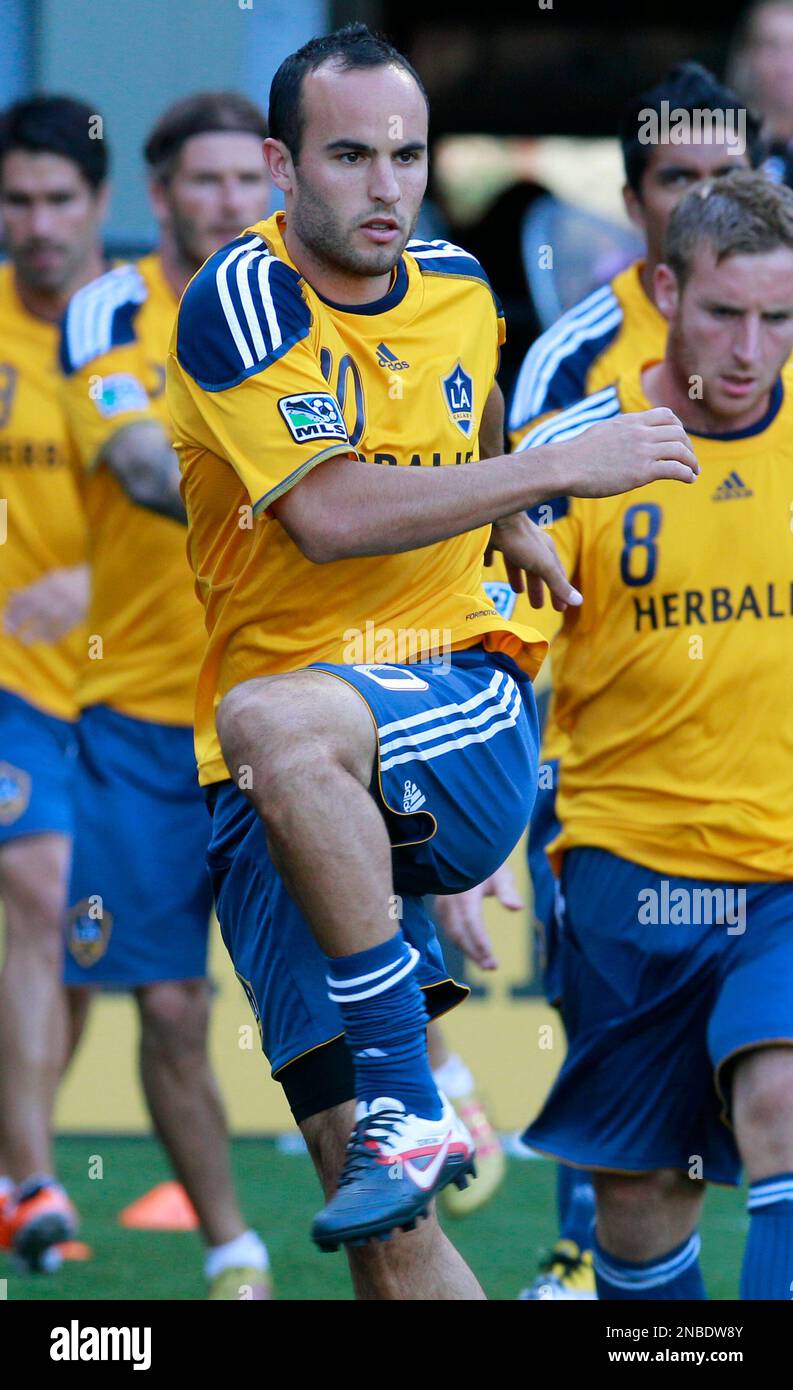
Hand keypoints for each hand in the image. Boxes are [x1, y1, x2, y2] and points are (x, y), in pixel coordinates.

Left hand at [4, 564, 89, 643]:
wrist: (107, 579)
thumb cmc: (75, 580)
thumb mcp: (54, 579)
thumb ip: (33, 588)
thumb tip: (11, 593)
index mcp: (51, 581)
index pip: (27, 595)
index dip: (14, 608)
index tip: (5, 619)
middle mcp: (60, 591)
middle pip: (35, 606)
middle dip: (19, 619)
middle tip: (8, 631)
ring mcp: (72, 602)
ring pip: (50, 618)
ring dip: (35, 630)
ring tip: (24, 641)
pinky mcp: (84, 613)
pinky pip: (67, 626)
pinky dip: (55, 634)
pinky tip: (46, 641)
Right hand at [433, 862, 524, 969]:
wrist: (462, 852)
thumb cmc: (486, 863)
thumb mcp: (499, 872)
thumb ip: (507, 891)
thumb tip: (518, 908)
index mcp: (464, 891)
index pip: (470, 920)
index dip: (478, 939)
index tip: (490, 955)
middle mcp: (448, 900)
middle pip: (459, 933)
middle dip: (474, 952)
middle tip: (492, 967)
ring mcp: (441, 905)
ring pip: (452, 934)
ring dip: (468, 951)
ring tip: (486, 964)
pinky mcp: (440, 909)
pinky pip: (449, 930)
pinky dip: (461, 944)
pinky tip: (474, 952)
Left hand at [487, 512, 581, 610]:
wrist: (495, 515)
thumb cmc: (521, 540)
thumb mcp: (542, 565)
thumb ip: (557, 583)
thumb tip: (579, 602)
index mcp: (545, 551)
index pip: (556, 575)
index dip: (559, 592)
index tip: (560, 609)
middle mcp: (530, 545)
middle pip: (536, 571)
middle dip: (538, 588)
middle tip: (537, 607)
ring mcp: (511, 541)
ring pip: (516, 562)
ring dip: (518, 577)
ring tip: (517, 591)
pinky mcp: (493, 539)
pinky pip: (493, 550)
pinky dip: (493, 559)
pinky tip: (488, 565)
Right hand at [559, 408, 698, 497]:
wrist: (565, 466)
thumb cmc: (576, 454)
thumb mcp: (602, 431)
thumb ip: (619, 432)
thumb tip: (619, 436)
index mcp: (630, 421)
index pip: (666, 415)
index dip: (678, 427)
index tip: (679, 441)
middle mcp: (640, 432)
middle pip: (678, 432)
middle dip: (688, 446)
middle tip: (690, 460)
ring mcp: (642, 451)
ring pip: (681, 450)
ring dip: (692, 462)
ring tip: (694, 472)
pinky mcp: (642, 472)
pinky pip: (675, 469)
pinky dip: (687, 474)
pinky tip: (689, 480)